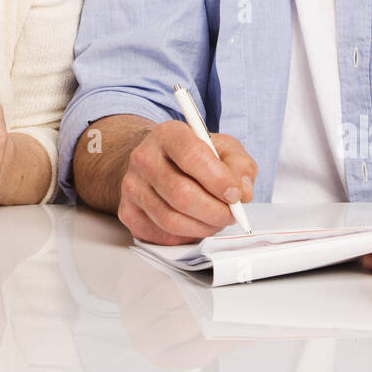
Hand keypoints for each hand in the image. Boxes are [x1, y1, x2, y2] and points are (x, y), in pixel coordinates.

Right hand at [118, 120, 255, 245]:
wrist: (157, 163)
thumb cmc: (194, 157)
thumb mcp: (223, 148)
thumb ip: (240, 165)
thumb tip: (242, 193)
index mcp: (168, 134)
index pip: (192, 155)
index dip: (218, 180)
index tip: (235, 195)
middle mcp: (143, 158)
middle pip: (181, 194)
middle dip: (214, 211)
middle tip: (230, 215)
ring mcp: (132, 186)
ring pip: (171, 220)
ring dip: (202, 227)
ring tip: (215, 220)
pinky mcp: (128, 212)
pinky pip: (161, 235)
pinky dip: (185, 236)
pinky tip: (194, 223)